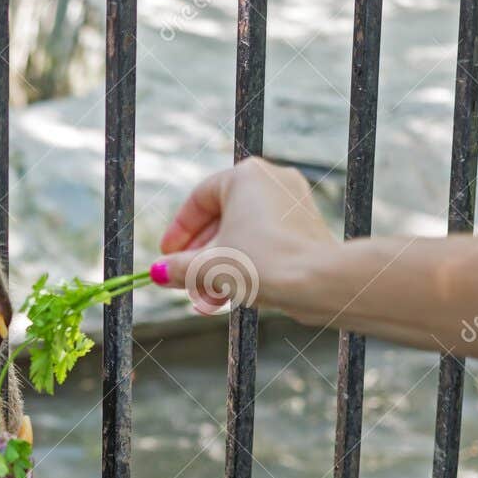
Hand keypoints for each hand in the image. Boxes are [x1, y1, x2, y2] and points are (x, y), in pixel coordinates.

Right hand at [150, 157, 339, 322]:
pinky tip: (230, 297)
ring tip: (206, 301)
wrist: (317, 283)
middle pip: (221, 221)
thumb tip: (159, 273)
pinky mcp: (305, 228)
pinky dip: (245, 266)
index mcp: (245, 175)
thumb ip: (178, 268)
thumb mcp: (207, 267)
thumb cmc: (261, 264)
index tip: (166, 257)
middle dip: (199, 260)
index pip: (199, 199)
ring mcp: (293, 203)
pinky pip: (265, 244)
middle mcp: (271, 181)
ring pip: (243, 237)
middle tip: (184, 284)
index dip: (178, 232)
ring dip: (219, 269)